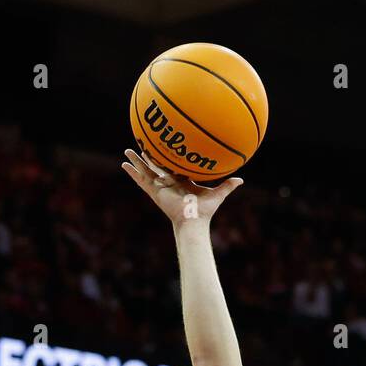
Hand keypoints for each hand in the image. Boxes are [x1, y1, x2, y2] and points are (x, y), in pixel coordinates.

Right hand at [122, 148, 241, 229]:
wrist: (193, 220)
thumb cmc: (205, 210)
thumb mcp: (217, 194)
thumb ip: (228, 185)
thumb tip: (241, 179)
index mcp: (182, 181)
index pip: (174, 166)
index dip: (169, 157)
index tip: (164, 146)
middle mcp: (170, 183)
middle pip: (157, 166)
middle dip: (149, 156)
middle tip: (141, 145)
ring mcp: (161, 187)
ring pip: (146, 171)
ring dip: (137, 161)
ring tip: (127, 151)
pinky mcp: (155, 192)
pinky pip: (141, 181)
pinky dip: (133, 173)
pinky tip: (123, 165)